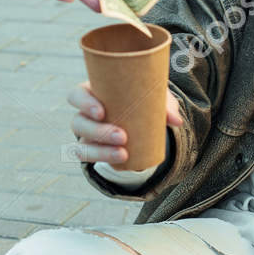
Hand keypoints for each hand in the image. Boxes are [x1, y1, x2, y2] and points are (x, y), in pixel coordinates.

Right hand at [68, 79, 183, 164]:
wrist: (142, 120)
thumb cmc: (142, 99)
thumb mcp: (153, 98)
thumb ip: (164, 106)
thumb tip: (177, 121)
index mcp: (92, 93)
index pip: (76, 96)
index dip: (84, 103)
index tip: (102, 112)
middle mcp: (84, 115)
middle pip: (78, 123)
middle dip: (99, 132)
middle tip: (122, 136)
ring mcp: (87, 135)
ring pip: (82, 145)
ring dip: (101, 151)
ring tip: (123, 154)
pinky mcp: (93, 150)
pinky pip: (89, 158)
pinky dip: (102, 160)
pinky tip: (120, 161)